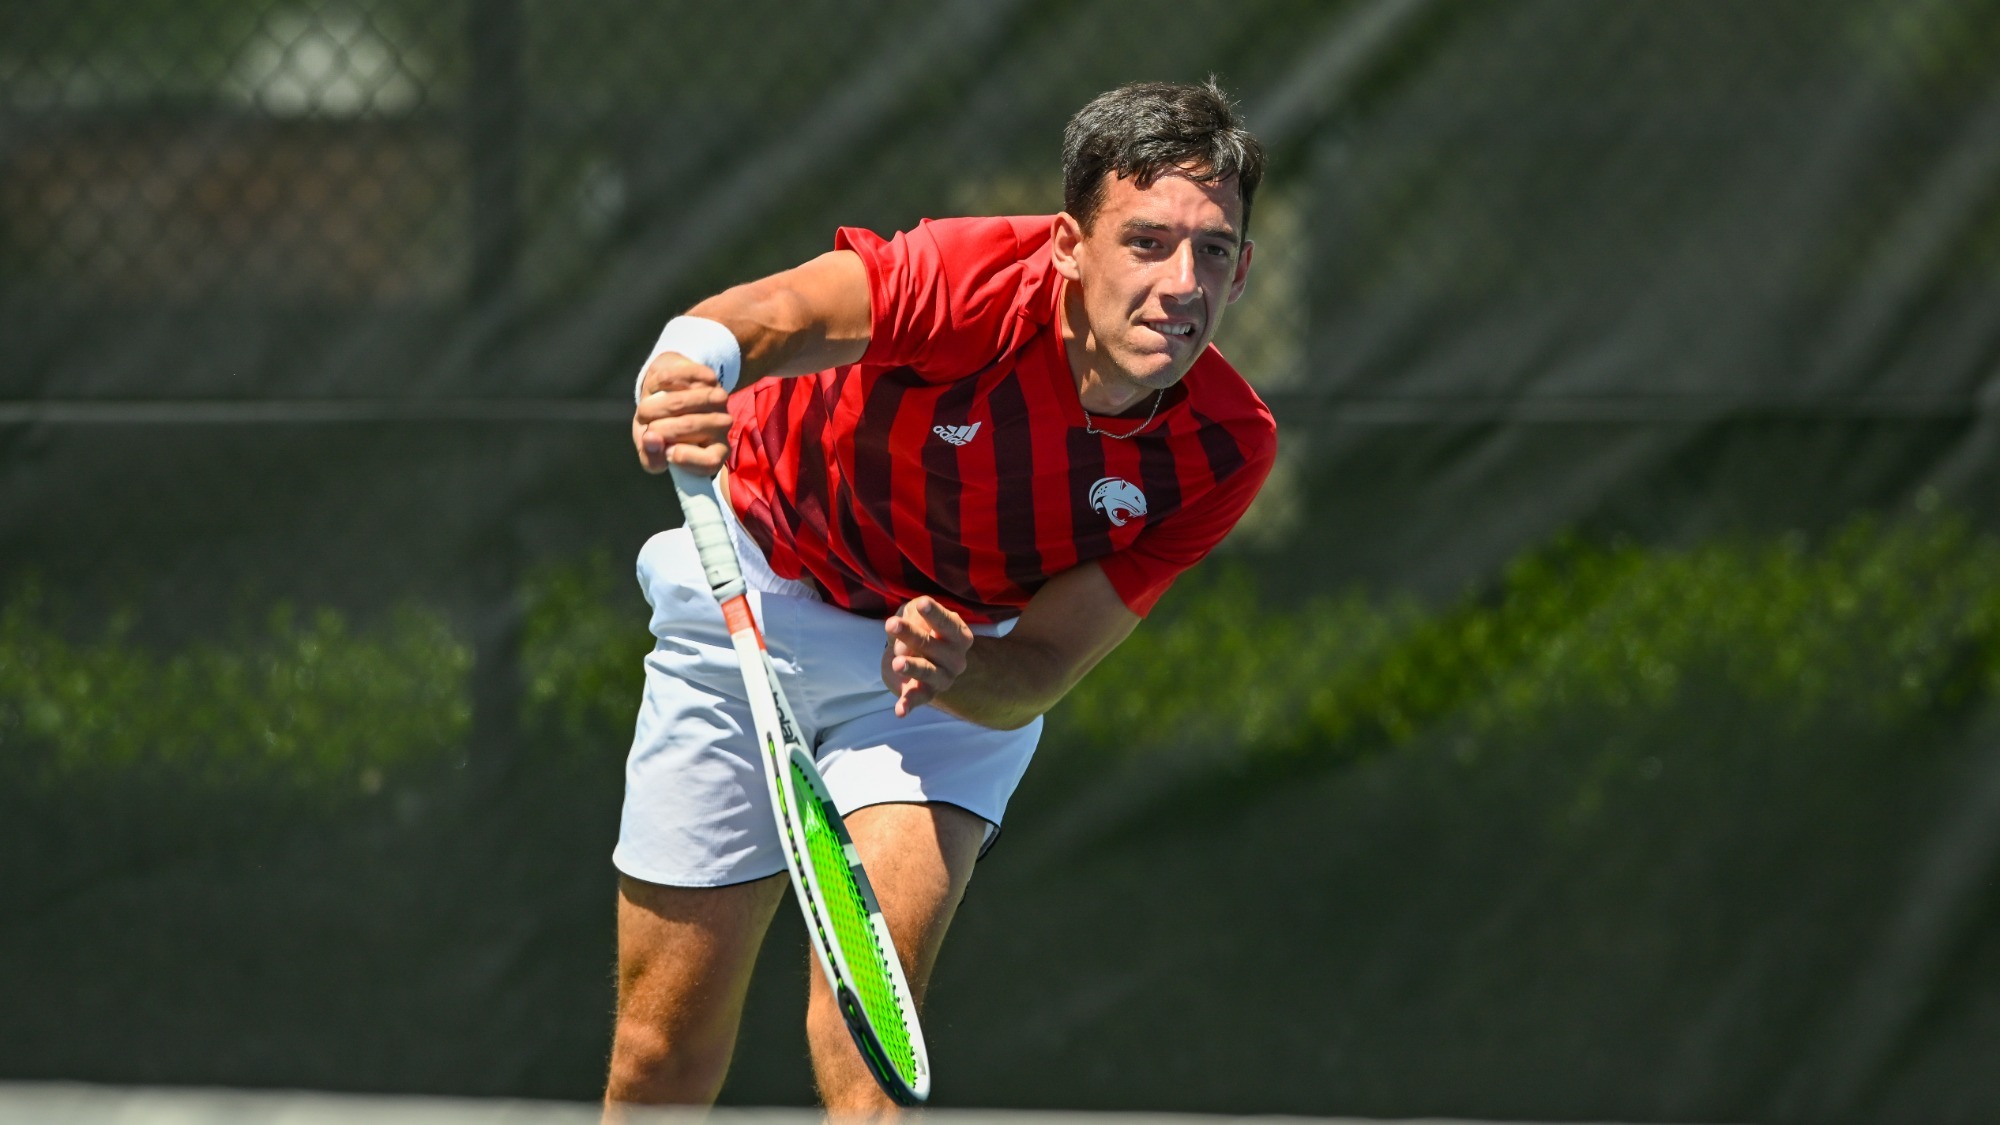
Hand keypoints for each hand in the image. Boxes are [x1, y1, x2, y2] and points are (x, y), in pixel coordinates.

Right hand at [632, 352, 731, 474]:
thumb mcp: (652, 451)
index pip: (710, 461)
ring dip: (656, 404)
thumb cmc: (659, 429)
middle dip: (658, 426)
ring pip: (682, 400)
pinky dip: (660, 383)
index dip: (684, 457)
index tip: (666, 452)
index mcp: (715, 453)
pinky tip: (656, 388)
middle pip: (689, 425)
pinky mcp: (709, 378)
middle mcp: (722, 427)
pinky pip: (680, 377)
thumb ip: (651, 456)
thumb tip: (650, 439)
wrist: (663, 393)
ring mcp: (718, 400)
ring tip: (646, 407)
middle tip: (645, 425)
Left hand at [880, 597, 973, 717]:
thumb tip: (906, 632)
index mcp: (959, 636)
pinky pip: (918, 699)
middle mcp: (956, 659)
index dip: (934, 614)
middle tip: (891, 624)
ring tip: (897, 663)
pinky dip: (909, 705)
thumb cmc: (919, 629)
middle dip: (912, 634)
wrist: (917, 656)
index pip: (948, 623)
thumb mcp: (915, 614)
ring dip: (913, 667)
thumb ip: (913, 614)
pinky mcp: (927, 694)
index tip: (921, 604)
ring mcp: (943, 678)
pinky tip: (900, 711)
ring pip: (928, 672)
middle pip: (933, 646)